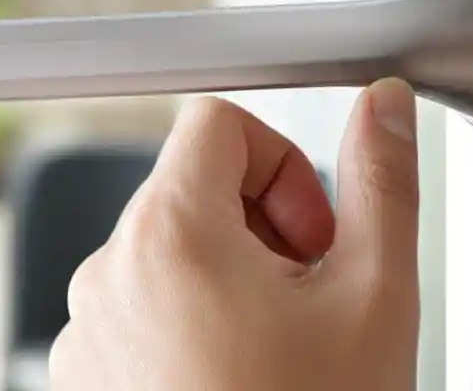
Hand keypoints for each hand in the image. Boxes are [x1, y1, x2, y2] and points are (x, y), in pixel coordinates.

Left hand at [49, 79, 420, 389]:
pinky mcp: (89, 379)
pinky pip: (143, 308)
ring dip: (234, 274)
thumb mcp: (374, 293)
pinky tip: (245, 374)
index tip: (316, 223)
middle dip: (266, 222)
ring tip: (283, 342)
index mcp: (170, 236)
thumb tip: (383, 108)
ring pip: (172, 250)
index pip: (216, 122)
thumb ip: (383, 179)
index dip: (283, 159)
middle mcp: (109, 278)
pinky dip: (195, 321)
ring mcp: (89, 335)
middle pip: (193, 186)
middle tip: (313, 288)